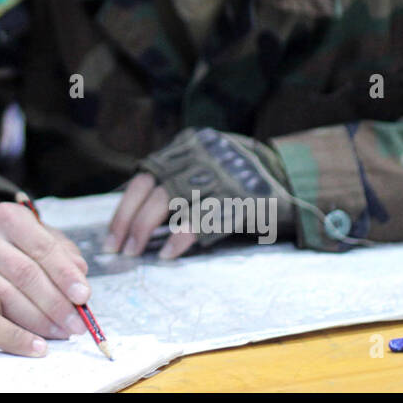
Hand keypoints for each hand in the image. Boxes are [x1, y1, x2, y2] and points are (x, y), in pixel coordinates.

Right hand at [0, 200, 90, 340]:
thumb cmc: (18, 243)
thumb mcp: (42, 236)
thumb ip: (63, 253)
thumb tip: (79, 275)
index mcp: (9, 217)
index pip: (42, 246)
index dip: (64, 274)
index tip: (83, 296)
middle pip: (25, 273)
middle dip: (56, 303)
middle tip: (77, 324)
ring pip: (7, 296)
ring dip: (40, 320)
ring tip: (62, 332)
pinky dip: (19, 327)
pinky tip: (37, 335)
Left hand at [105, 128, 291, 257]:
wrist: (290, 174)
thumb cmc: (237, 176)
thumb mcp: (202, 164)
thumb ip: (173, 180)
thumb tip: (135, 218)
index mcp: (184, 149)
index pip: (142, 180)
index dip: (123, 210)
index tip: (113, 237)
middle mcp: (196, 159)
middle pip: (150, 192)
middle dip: (129, 223)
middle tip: (119, 250)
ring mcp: (215, 177)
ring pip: (169, 202)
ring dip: (147, 230)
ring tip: (136, 253)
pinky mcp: (235, 197)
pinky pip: (200, 219)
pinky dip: (180, 238)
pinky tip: (169, 254)